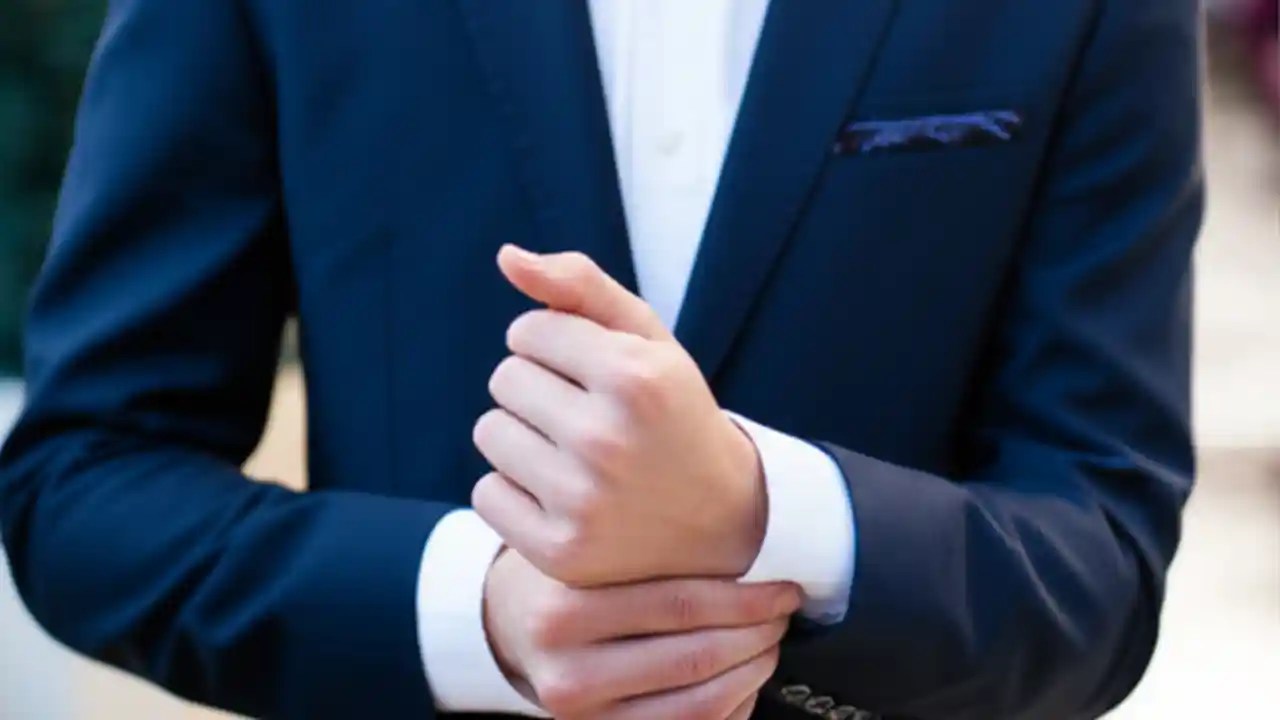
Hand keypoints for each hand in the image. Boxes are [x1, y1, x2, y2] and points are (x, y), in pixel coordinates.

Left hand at [472, 245, 766, 585]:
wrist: (722, 519)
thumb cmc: (672, 414)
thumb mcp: (648, 341)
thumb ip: (580, 286)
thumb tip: (506, 256)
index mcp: (635, 378)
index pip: (527, 330)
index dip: (554, 346)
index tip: (592, 373)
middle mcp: (608, 440)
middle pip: (504, 379)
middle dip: (537, 389)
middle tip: (587, 416)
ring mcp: (583, 502)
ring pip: (490, 433)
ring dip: (521, 437)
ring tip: (574, 454)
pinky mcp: (560, 551)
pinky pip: (486, 494)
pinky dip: (513, 491)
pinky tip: (560, 495)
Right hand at [484, 549, 796, 718]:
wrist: (510, 624)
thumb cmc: (569, 576)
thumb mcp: (593, 552)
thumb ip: (650, 552)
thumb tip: (757, 560)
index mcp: (563, 609)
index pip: (680, 605)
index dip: (747, 600)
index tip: (783, 588)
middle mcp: (566, 670)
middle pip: (694, 657)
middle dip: (756, 635)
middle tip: (782, 613)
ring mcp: (581, 715)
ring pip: (698, 704)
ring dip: (751, 673)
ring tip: (768, 643)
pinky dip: (731, 706)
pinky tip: (744, 678)